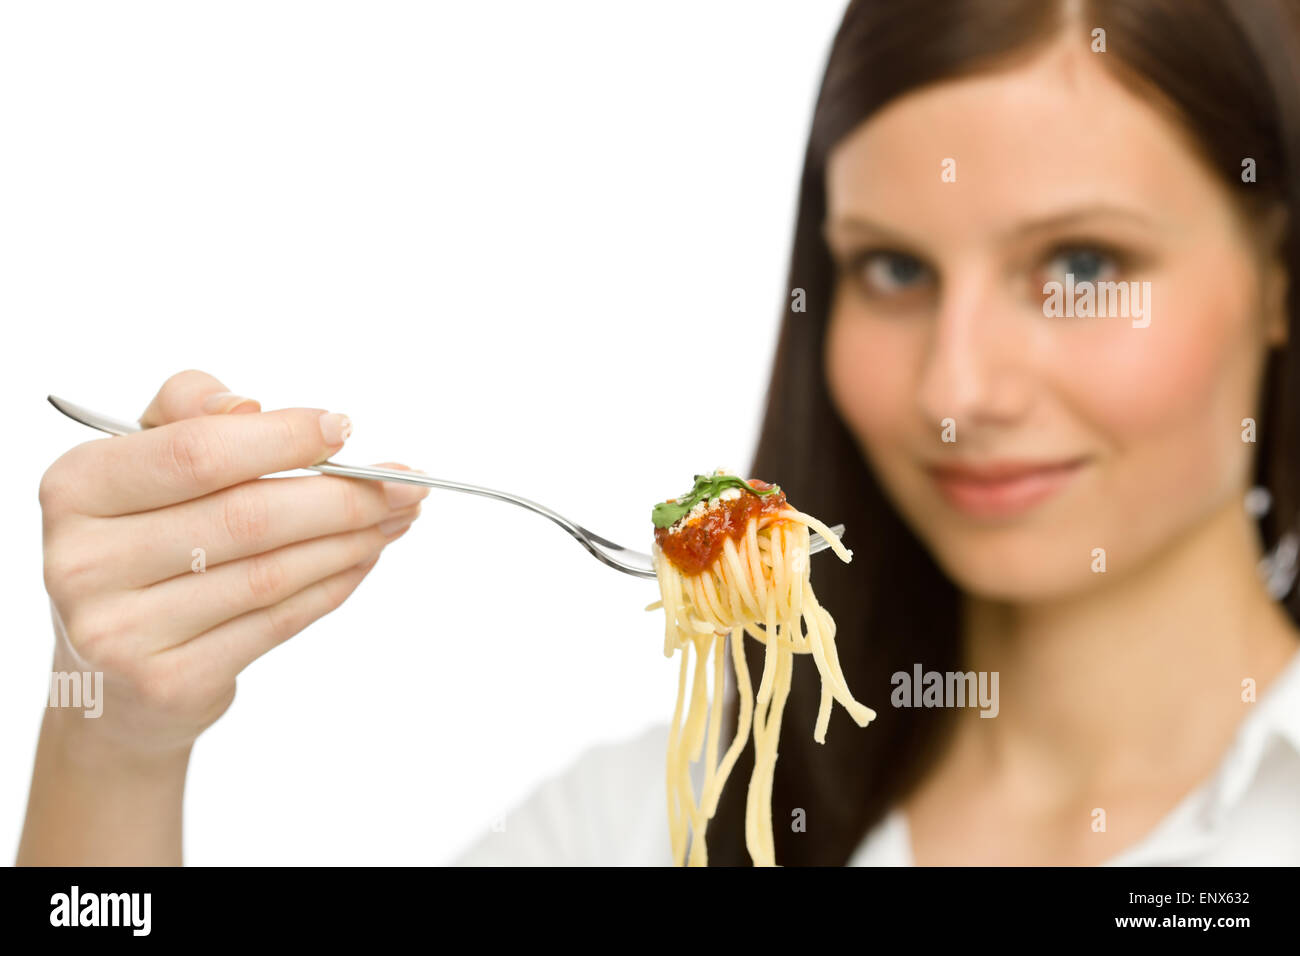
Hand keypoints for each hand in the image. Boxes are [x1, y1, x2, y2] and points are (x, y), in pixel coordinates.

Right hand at [38, 370, 427, 762]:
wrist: (107, 674)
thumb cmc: (140, 543)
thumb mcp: (143, 464)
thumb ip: (188, 414)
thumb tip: (249, 407)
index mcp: (75, 488)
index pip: (195, 452)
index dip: (283, 437)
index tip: (346, 428)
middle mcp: (85, 561)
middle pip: (247, 516)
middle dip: (344, 495)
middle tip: (403, 484)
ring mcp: (123, 631)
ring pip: (272, 572)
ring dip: (353, 540)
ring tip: (394, 517)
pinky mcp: (169, 681)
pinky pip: (278, 621)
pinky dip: (334, 585)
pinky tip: (362, 560)